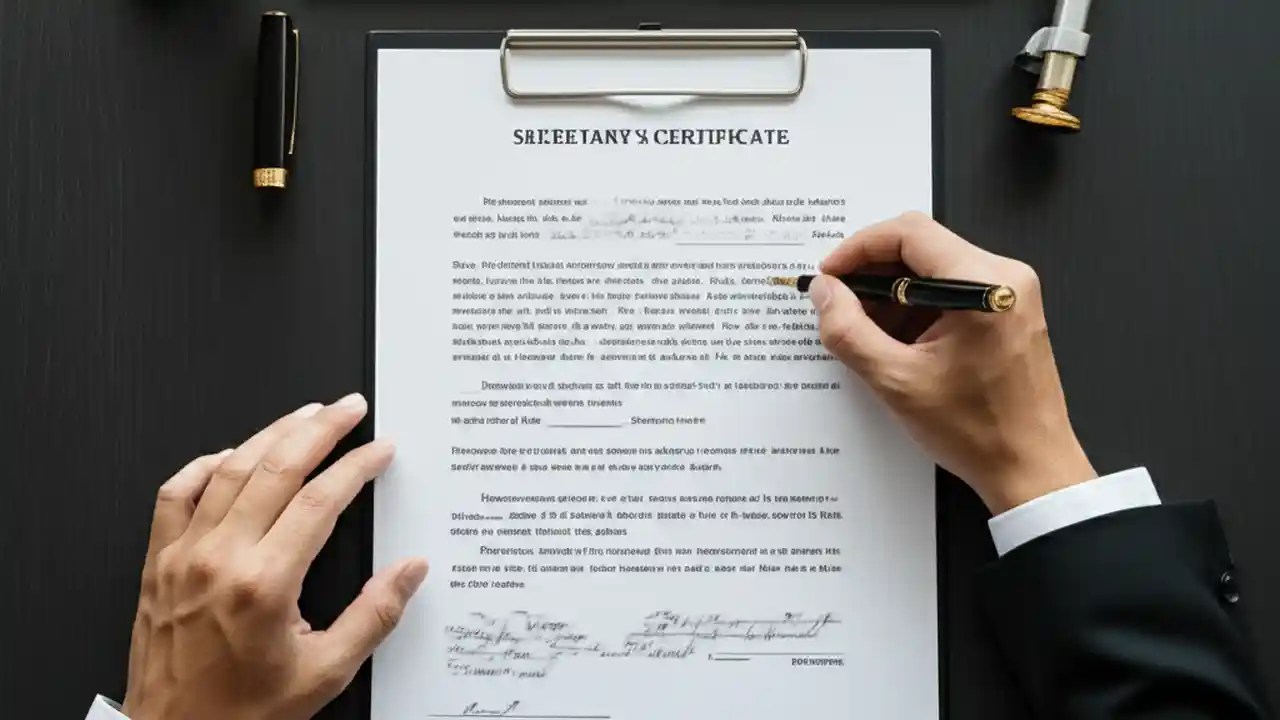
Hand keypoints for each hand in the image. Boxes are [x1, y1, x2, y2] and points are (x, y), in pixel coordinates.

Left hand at [121, 394, 427, 719]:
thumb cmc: (242, 711)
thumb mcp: (325, 673)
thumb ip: (374, 616)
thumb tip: (410, 570)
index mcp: (263, 585)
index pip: (318, 501)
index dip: (356, 467)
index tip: (381, 450)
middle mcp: (219, 559)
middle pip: (276, 467)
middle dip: (320, 429)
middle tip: (349, 408)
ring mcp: (183, 555)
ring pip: (230, 469)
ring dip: (272, 433)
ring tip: (305, 414)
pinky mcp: (158, 561)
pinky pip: (176, 492)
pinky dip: (207, 464)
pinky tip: (232, 454)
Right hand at [810, 212, 1095, 513]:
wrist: (1031, 468)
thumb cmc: (978, 431)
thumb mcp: (897, 381)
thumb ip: (849, 331)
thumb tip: (824, 292)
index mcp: (984, 284)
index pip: (909, 233)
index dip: (858, 248)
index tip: (829, 275)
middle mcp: (1004, 276)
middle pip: (921, 245)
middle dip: (872, 273)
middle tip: (838, 304)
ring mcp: (1011, 291)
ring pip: (933, 267)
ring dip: (893, 293)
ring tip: (866, 334)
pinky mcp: (1008, 309)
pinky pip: (950, 288)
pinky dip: (916, 307)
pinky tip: (896, 342)